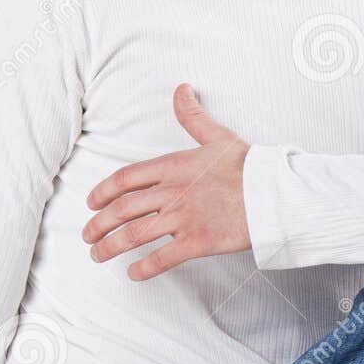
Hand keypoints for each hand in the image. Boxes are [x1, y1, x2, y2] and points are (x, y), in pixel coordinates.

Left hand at [83, 83, 250, 279]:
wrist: (275, 193)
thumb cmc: (249, 166)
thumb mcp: (217, 136)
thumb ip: (193, 116)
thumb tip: (181, 89)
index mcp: (173, 167)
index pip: (125, 179)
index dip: (102, 192)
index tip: (91, 204)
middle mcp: (172, 192)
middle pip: (122, 209)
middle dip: (98, 225)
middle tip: (88, 235)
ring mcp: (183, 218)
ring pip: (134, 235)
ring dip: (110, 247)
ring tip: (97, 255)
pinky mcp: (197, 242)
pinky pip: (161, 258)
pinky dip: (143, 269)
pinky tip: (132, 274)